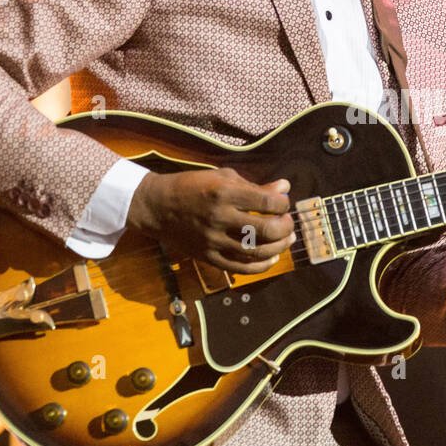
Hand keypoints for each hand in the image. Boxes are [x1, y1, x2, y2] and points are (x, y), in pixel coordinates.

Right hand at [127, 168, 295, 273]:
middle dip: (286, 227)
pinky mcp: (208, 257)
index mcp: (225, 193)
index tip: (283, 202)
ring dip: (279, 247)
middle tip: (288, 222)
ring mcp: (213, 240)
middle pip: (267, 229)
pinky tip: (272, 258)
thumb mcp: (222, 177)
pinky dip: (261, 265)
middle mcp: (220, 218)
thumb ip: (255, 185)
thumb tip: (285, 187)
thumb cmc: (192, 186)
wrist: (157, 206)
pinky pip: (240, 268)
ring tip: (286, 239)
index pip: (268, 202)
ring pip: (257, 252)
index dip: (283, 203)